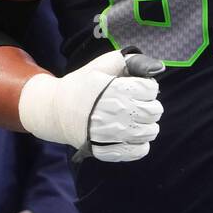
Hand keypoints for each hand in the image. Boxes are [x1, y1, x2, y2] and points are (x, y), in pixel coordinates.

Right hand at [18, 48, 164, 161]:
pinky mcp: (109, 150)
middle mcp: (117, 113)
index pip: (151, 90)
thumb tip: (157, 67)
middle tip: (140, 104)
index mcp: (116, 90)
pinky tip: (133, 136)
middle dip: (150, 105)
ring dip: (148, 125)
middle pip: (153, 111)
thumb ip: (128, 61)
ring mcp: (113, 134)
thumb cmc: (81, 85)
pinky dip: (141, 144)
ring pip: (149, 132)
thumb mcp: (101, 65)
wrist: (55, 110)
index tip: (140, 88)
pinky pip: (138, 151)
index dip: (148, 87)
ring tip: (136, 120)